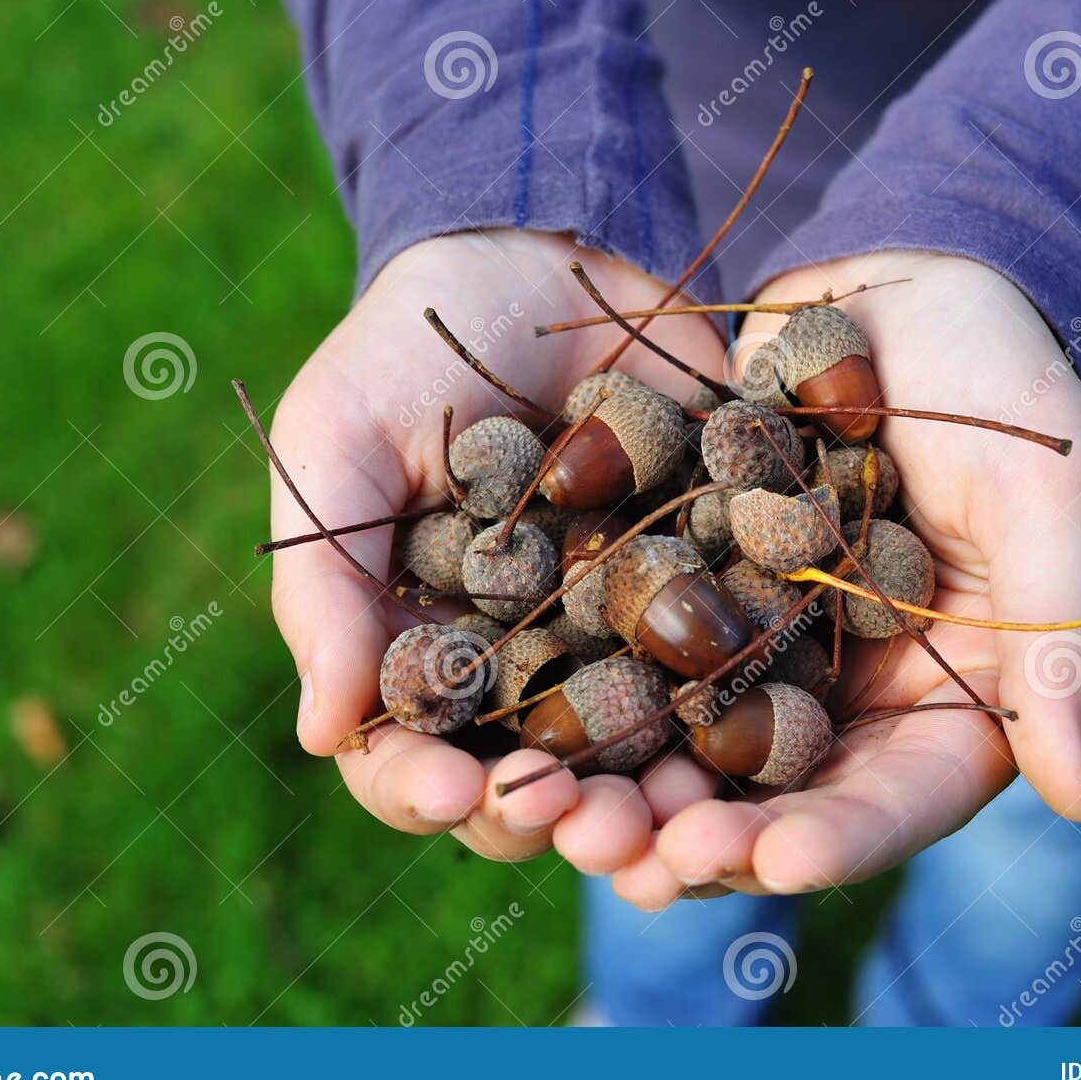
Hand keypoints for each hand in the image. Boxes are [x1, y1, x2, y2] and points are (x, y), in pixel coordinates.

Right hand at [267, 230, 724, 866]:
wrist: (540, 253)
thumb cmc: (407, 349)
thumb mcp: (338, 442)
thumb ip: (323, 583)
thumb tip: (321, 735)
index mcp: (417, 652)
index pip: (408, 758)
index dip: (424, 789)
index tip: (454, 788)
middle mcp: (517, 669)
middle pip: (528, 786)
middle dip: (552, 820)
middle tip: (586, 826)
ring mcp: (614, 641)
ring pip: (633, 758)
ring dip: (653, 800)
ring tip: (675, 818)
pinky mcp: (704, 594)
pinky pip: (726, 673)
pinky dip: (741, 714)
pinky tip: (759, 733)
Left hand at [609, 250, 1080, 907]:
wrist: (902, 285)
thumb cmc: (1002, 382)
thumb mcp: (1045, 498)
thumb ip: (1057, 642)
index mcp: (957, 697)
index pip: (901, 798)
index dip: (840, 839)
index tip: (774, 861)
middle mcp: (856, 695)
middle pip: (783, 801)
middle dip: (714, 842)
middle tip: (644, 864)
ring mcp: (771, 651)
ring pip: (698, 752)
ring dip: (636, 795)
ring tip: (571, 820)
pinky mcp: (700, 597)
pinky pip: (641, 664)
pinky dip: (594, 699)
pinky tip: (534, 726)